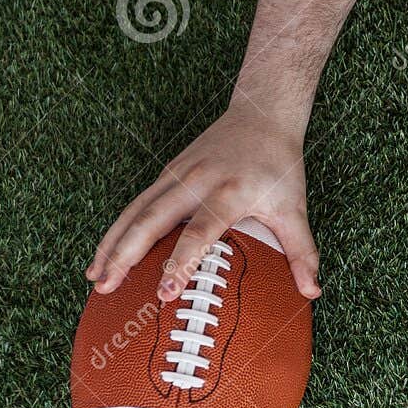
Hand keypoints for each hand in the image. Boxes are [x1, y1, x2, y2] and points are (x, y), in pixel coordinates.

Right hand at [86, 106, 321, 300]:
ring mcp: (176, 175)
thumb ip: (302, 251)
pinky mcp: (167, 173)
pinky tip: (105, 255)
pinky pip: (135, 204)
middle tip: (108, 289)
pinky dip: (116, 229)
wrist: (262, 115)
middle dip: (127, 255)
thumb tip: (312, 292)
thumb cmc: (279, 165)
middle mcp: (196, 182)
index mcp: (230, 192)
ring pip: (135, 211)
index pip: (200, 232)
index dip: (181, 262)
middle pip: (152, 221)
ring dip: (112, 244)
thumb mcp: (295, 207)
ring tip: (95, 279)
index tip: (166, 292)